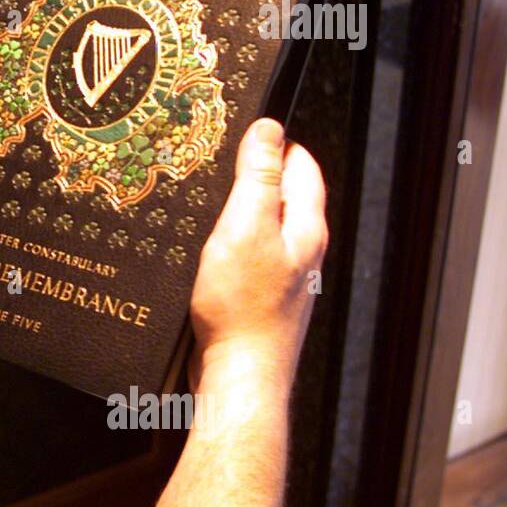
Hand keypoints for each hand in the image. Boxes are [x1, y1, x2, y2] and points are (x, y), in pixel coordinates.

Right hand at [188, 118, 327, 398]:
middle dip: (251, 175)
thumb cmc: (243, 307)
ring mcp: (281, 276)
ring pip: (262, 226)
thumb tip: (268, 129)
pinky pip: (246, 256)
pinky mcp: (258, 298)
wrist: (239, 376)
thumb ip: (259, 177)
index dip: (272, 142)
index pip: (301, 164)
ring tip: (201, 204)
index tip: (237, 132)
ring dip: (235, 211)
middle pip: (282, 194)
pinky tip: (201, 249)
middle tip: (212, 165)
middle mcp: (300, 250)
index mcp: (306, 226)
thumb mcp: (246, 226)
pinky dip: (226, 243)